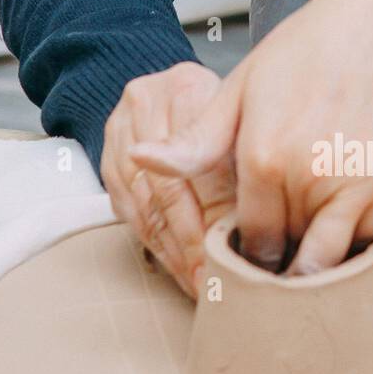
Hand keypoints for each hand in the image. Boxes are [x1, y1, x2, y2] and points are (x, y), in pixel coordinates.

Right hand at [101, 61, 234, 297]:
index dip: (216, 212)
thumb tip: (266, 224)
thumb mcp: (241, 120)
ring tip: (200, 285)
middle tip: (216, 280)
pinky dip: (158, 248)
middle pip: (169, 188)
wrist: (168, 93)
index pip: (201, 160)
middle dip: (195, 243)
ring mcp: (119, 134)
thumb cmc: (221, 112)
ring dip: (176, 254)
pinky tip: (180, 269)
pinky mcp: (106, 162)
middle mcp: (146, 105)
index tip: (235, 251)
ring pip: (147, 206)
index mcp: (186, 88)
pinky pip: (131, 214)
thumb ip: (244, 159)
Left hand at [130, 0, 372, 273]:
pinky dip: (358, 235)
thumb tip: (141, 161)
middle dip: (284, 261)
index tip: (252, 252)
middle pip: (291, 257)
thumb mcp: (240, 89)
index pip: (252, 243)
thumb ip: (196, 141)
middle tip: (282, 255)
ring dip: (321, 257)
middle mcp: (311, 180)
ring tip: (312, 238)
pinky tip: (346, 209)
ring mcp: (360, 187)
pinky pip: (371, 238)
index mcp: (264, 160)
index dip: (250, 253)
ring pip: (333, 257)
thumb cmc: (309, 51)